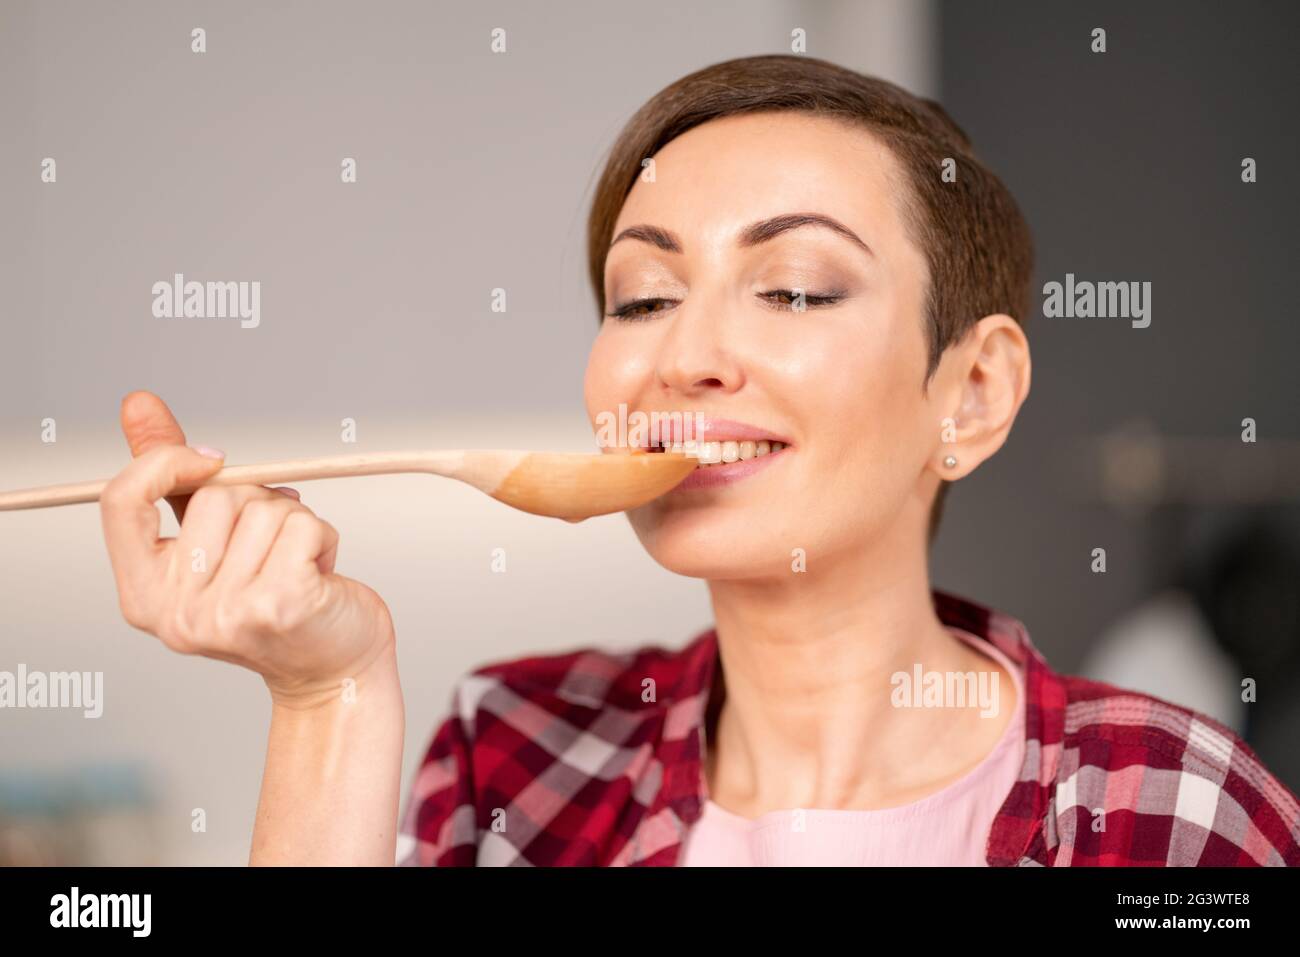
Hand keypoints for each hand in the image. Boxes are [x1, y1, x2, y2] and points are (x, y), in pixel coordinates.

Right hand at [100, 392, 395, 707]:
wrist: (333, 667)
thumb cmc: (277, 601)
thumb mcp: (215, 543)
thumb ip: (173, 480)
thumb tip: (138, 404)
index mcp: (143, 596)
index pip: (122, 500)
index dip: (165, 460)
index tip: (211, 457)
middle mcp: (176, 613)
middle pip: (213, 495)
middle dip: (258, 502)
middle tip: (274, 546)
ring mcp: (227, 613)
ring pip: (264, 508)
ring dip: (296, 523)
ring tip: (298, 563)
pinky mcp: (280, 605)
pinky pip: (303, 525)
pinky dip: (323, 536)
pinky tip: (321, 572)